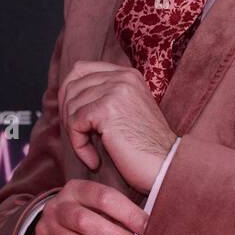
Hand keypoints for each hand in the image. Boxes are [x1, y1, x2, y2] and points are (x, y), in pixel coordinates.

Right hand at [24, 179, 149, 234]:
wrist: (57, 226)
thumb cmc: (94, 215)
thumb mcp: (106, 205)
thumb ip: (127, 212)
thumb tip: (159, 223)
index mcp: (76, 188)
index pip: (104, 197)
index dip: (129, 214)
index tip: (149, 229)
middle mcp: (57, 207)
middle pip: (86, 223)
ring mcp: (46, 230)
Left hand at [59, 60, 176, 192]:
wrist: (166, 165)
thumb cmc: (147, 148)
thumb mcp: (128, 112)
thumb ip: (105, 97)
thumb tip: (68, 97)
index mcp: (128, 75)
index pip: (81, 69)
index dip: (69, 92)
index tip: (72, 117)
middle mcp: (122, 77)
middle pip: (72, 86)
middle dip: (68, 115)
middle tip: (79, 139)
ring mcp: (115, 91)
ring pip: (71, 105)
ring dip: (74, 133)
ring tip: (89, 151)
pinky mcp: (106, 109)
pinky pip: (75, 123)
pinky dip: (78, 145)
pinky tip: (92, 159)